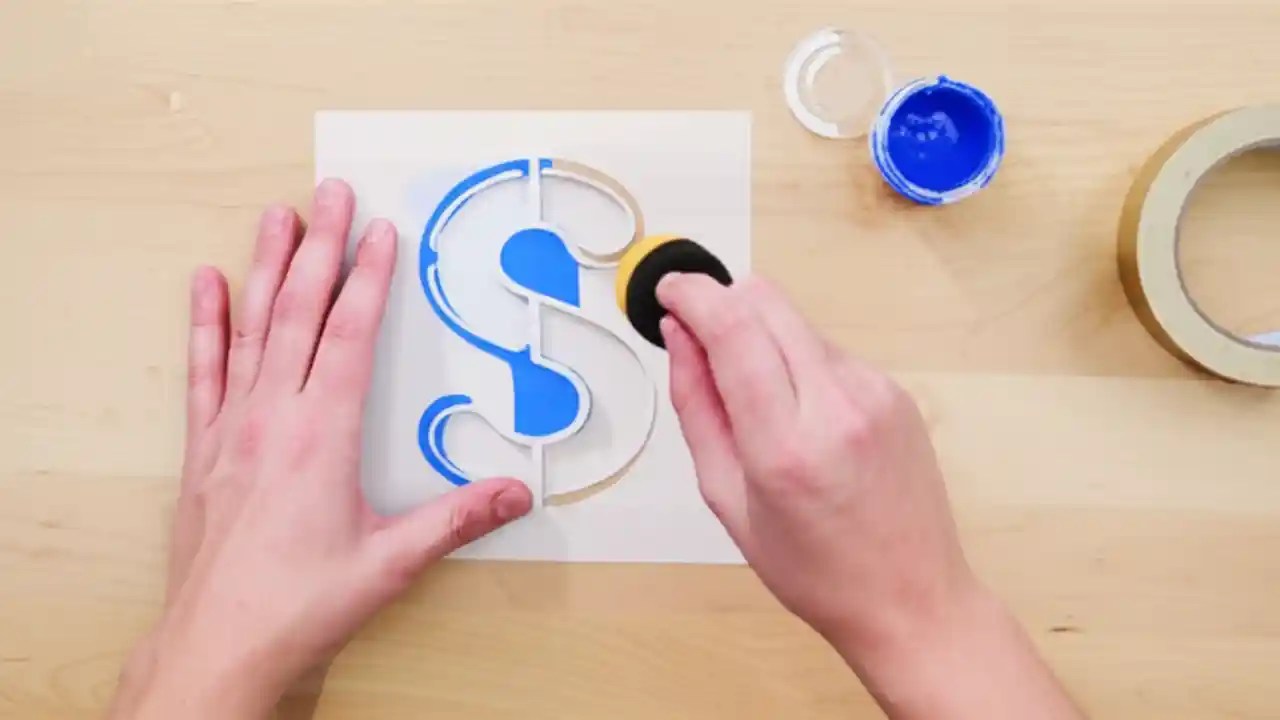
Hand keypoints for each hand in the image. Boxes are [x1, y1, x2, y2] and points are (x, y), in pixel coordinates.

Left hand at [110, 180, 532, 719]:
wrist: (218, 643)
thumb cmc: (299, 604)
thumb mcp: (391, 563)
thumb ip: (456, 520)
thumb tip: (515, 494)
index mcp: (321, 435)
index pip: (350, 336)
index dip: (368, 279)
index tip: (380, 233)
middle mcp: (273, 417)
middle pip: (299, 312)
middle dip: (320, 248)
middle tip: (332, 195)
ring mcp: (232, 428)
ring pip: (250, 328)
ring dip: (264, 267)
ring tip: (276, 216)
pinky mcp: (205, 448)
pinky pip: (204, 369)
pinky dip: (206, 323)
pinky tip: (206, 287)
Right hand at [658, 274, 1080, 718]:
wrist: (912, 598)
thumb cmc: (814, 569)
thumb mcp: (728, 500)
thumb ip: (698, 409)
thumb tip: (678, 338)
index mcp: (785, 444)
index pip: (733, 329)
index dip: (693, 295)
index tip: (669, 290)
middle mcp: (837, 405)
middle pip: (767, 302)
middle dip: (722, 302)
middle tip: (696, 333)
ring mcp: (875, 392)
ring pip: (797, 322)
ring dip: (760, 335)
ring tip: (755, 400)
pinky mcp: (896, 391)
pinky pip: (828, 350)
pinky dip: (797, 361)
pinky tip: (800, 415)